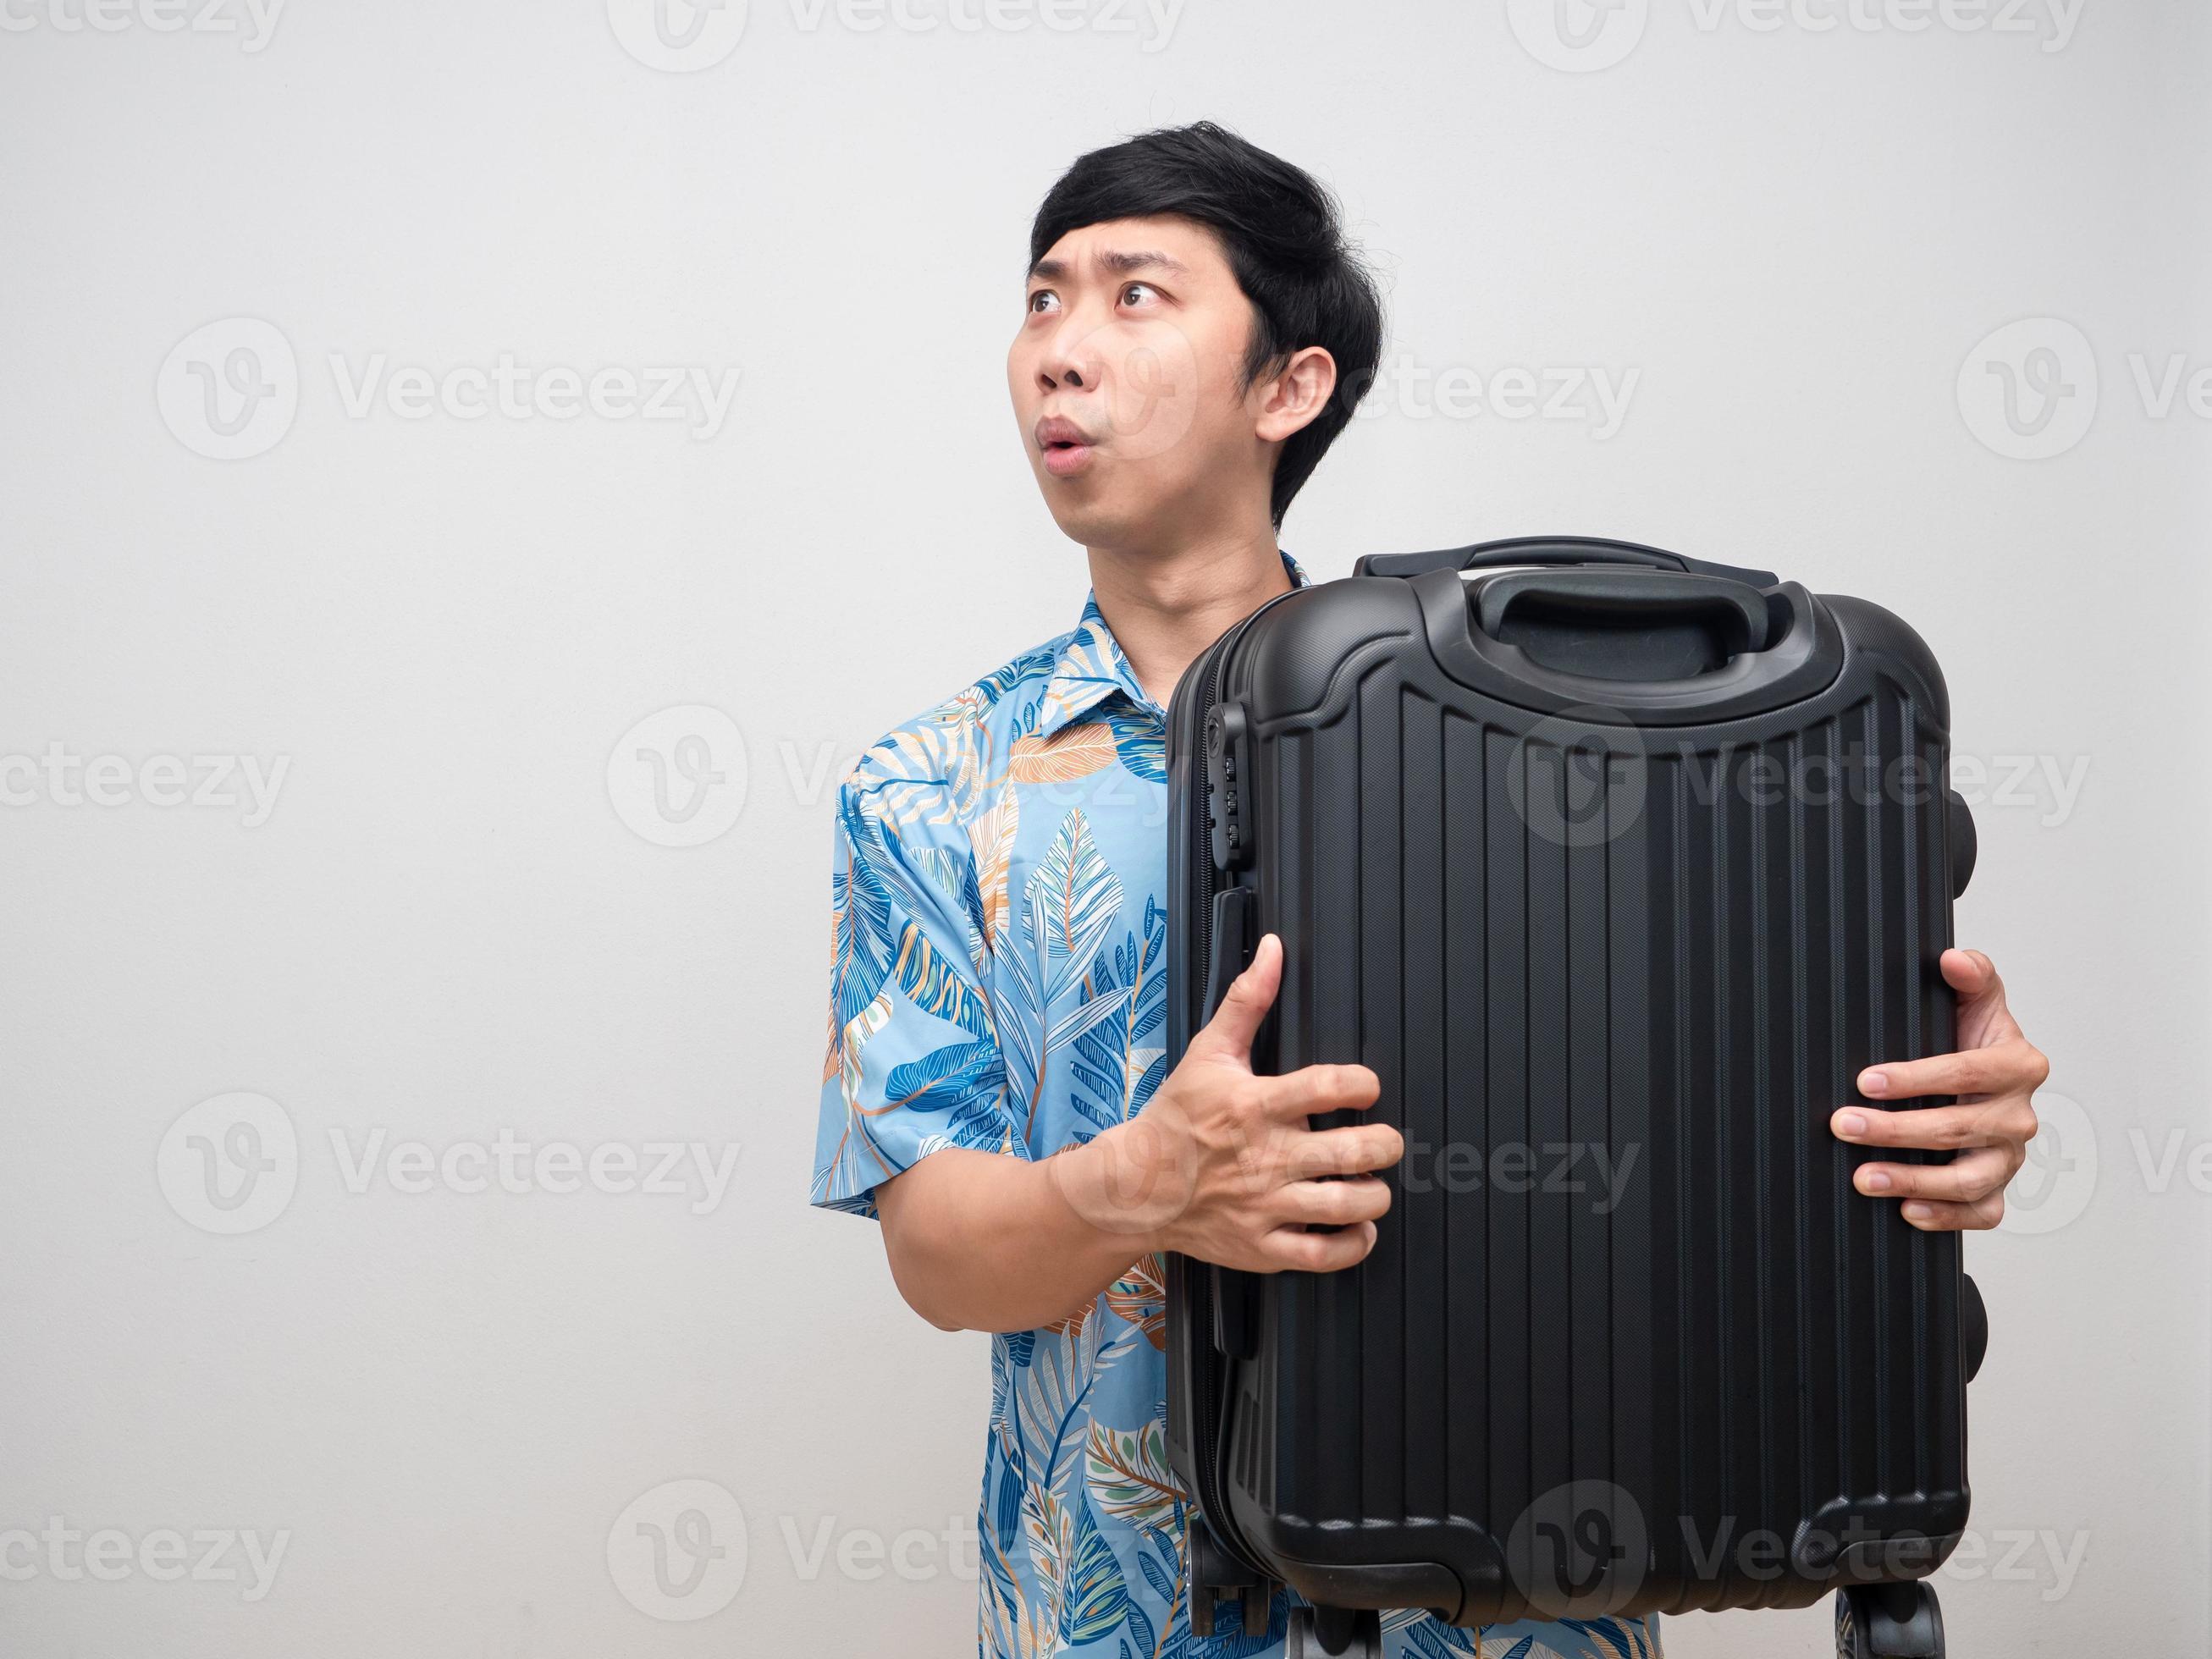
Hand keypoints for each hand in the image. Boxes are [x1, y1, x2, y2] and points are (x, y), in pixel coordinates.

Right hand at [1055, 933, 1401, 1272]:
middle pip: (1355, 1151)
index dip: (1364, 1084)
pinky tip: (1357, 1225)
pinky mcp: (1262, 1247)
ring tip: (1369, 1181)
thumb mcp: (1209, 1051)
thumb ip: (1247, 1000)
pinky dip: (1354, 1242)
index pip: (1331, 1087)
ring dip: (1375, 1193)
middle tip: (1383, 1140)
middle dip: (1385, 1144)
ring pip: (1348, 1204)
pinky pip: (1323, 1255)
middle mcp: (1266, 1157)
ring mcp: (1265, 1206)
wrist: (1135, 1186)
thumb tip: (1273, 950)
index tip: (1366, 1088)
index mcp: (1256, 1105)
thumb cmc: (1177, 1118)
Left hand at [1829, 948, 2048, 1230]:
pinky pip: (1982, 1213)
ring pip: (1969, 1178)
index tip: (1866, 1081)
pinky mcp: (1998, 1189)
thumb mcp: (1974, 1001)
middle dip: (1895, 1129)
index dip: (1914, 1078)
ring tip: (1864, 1177)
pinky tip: (1907, 1211)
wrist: (1985, 1084)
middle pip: (1958, 1127)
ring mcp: (2010, 1156)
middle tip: (1844, 1125)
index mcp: (2018, 1065)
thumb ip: (1972, 975)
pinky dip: (1947, 1217)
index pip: (1965, 1073)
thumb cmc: (1973, 1041)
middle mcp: (2019, 1114)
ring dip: (1914, 1180)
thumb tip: (1954, 959)